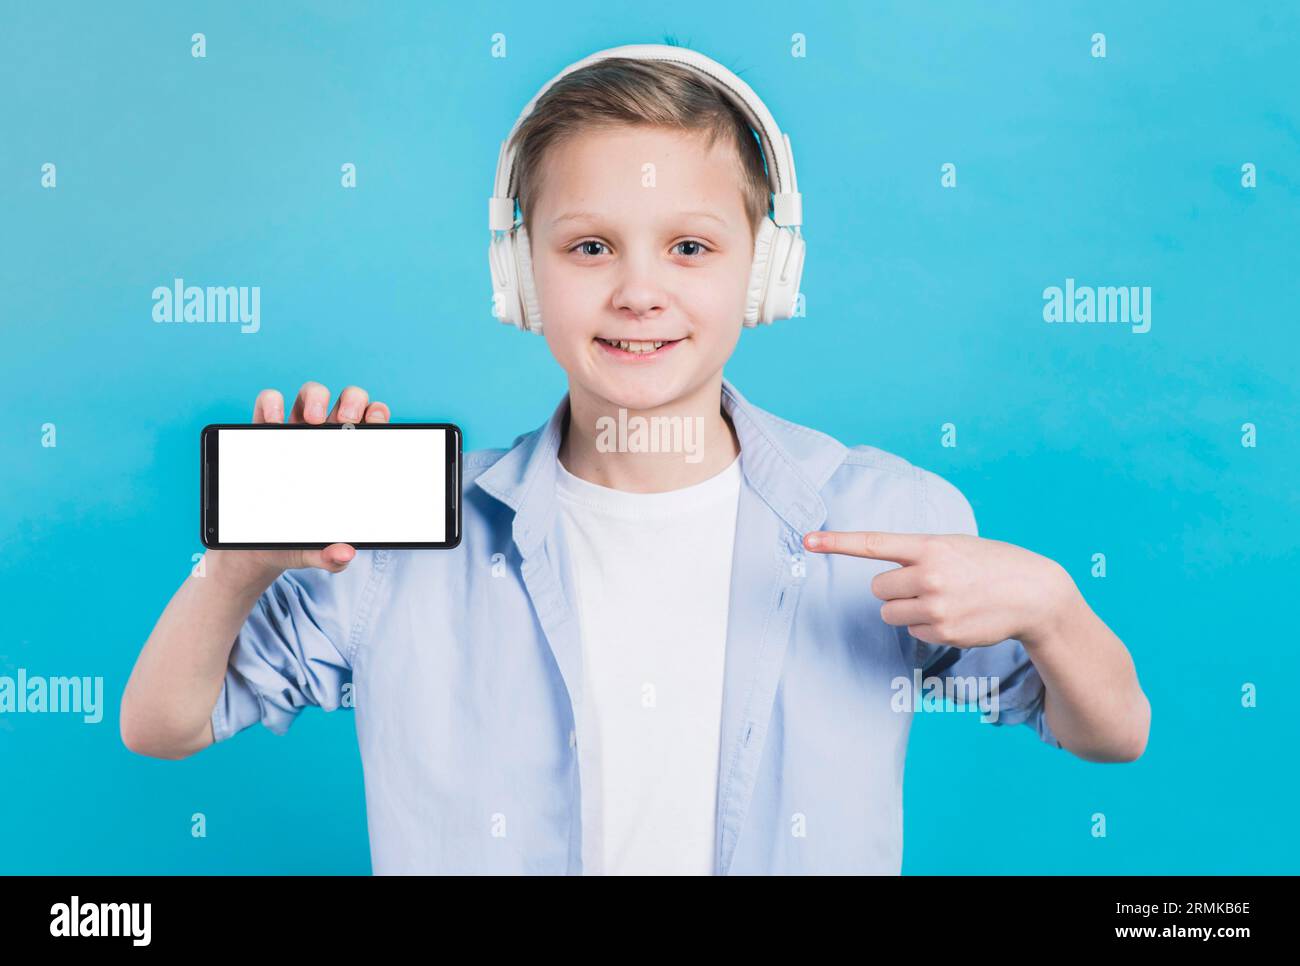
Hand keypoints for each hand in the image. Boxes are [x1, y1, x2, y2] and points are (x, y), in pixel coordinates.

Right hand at [207, 381, 391, 586]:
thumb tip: (345, 554)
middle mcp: (325, 439)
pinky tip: (274, 421)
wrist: (253, 548)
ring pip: (311, 394)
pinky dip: (271, 403)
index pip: (372, 426)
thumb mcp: (316, 551)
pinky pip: (268, 403)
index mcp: (349, 460)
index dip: (378, 416)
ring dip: (316, 397)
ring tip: (312, 420)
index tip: (376, 424)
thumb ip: (332, 556)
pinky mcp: (261, 433)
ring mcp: (293, 432)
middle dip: (353, 400)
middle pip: (348, 400)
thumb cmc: (296, 541)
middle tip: (347, 421)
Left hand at [802, 529, 1076, 647]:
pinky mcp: (943, 632)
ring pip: (889, 613)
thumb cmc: (988, 563)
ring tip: (940, 599)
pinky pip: (911, 631)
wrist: (1034, 593)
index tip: (807, 541)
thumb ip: (918, 553)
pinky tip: (953, 616)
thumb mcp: (954, 545)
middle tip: (925, 583)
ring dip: (906, 608)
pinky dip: (925, 626)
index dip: (836, 542)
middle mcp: (929, 575)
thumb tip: (884, 578)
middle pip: (877, 588)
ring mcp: (936, 606)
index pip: (873, 543)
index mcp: (929, 546)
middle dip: (894, 588)